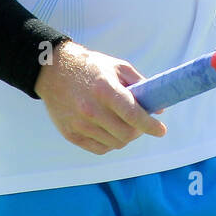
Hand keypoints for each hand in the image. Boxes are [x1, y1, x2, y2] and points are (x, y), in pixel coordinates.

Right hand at [34, 41, 165, 154]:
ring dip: (126, 137)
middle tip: (141, 124)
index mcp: (105, 90)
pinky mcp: (70, 134)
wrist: (53, 71)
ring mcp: (79, 124)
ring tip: (126, 125)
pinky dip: (111, 143)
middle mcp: (91, 109)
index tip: (161, 130)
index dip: (150, 126)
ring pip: (114, 143)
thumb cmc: (90, 67)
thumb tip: (159, 108)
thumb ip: (140, 85)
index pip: (133, 115)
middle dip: (140, 131)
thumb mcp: (118, 67)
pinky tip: (111, 131)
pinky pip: (99, 148)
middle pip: (126, 134)